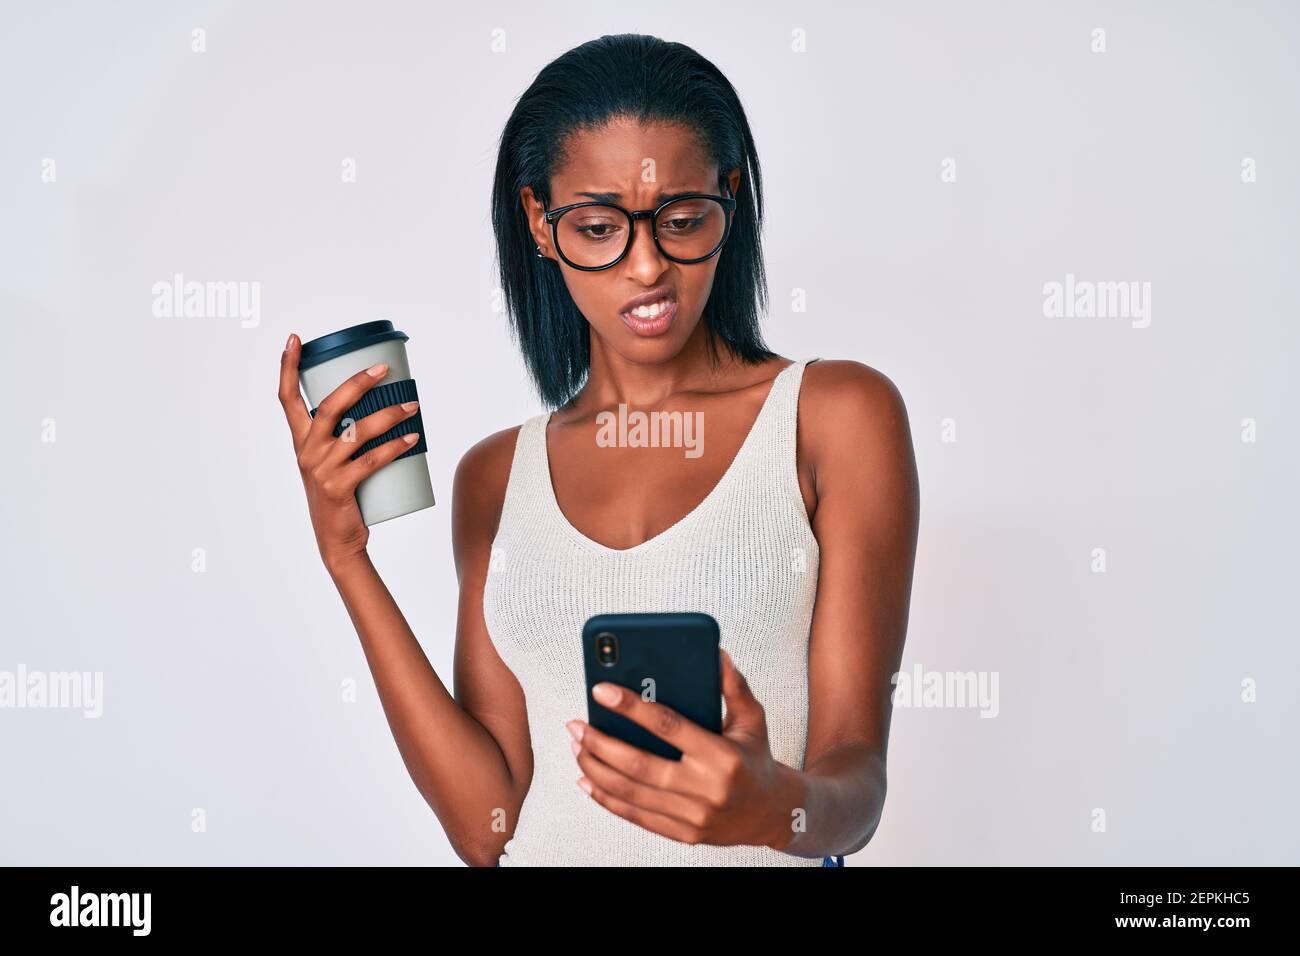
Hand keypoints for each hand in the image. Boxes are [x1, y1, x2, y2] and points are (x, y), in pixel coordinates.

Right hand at [278, 333, 420, 571]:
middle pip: (329, 405)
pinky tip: (413, 438)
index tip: (294, 338)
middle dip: (357, 382)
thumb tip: (383, 406)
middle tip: (383, 368)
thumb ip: (345, 436)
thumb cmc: (341, 495)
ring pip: (358, 431)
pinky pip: (372, 460)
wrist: (337, 541)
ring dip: (390, 415)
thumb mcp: (331, 462)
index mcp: (300, 440)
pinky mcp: (339, 487)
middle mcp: (306, 451)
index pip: (286, 397)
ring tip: (413, 407)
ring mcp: (321, 469)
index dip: (287, 366)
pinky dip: (395, 447)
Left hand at [565, 647, 804, 850]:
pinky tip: (586, 779)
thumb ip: (733, 686)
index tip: (601, 690)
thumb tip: (714, 652)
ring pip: (630, 792)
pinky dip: (605, 798)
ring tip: (576, 745)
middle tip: (576, 723)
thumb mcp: (753, 719)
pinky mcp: (683, 834)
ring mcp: (692, 816)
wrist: (773, 813)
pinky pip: (635, 816)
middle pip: (639, 765)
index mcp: (721, 756)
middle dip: (600, 743)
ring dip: (595, 768)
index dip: (631, 707)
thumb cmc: (756, 758)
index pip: (667, 726)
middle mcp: (705, 789)